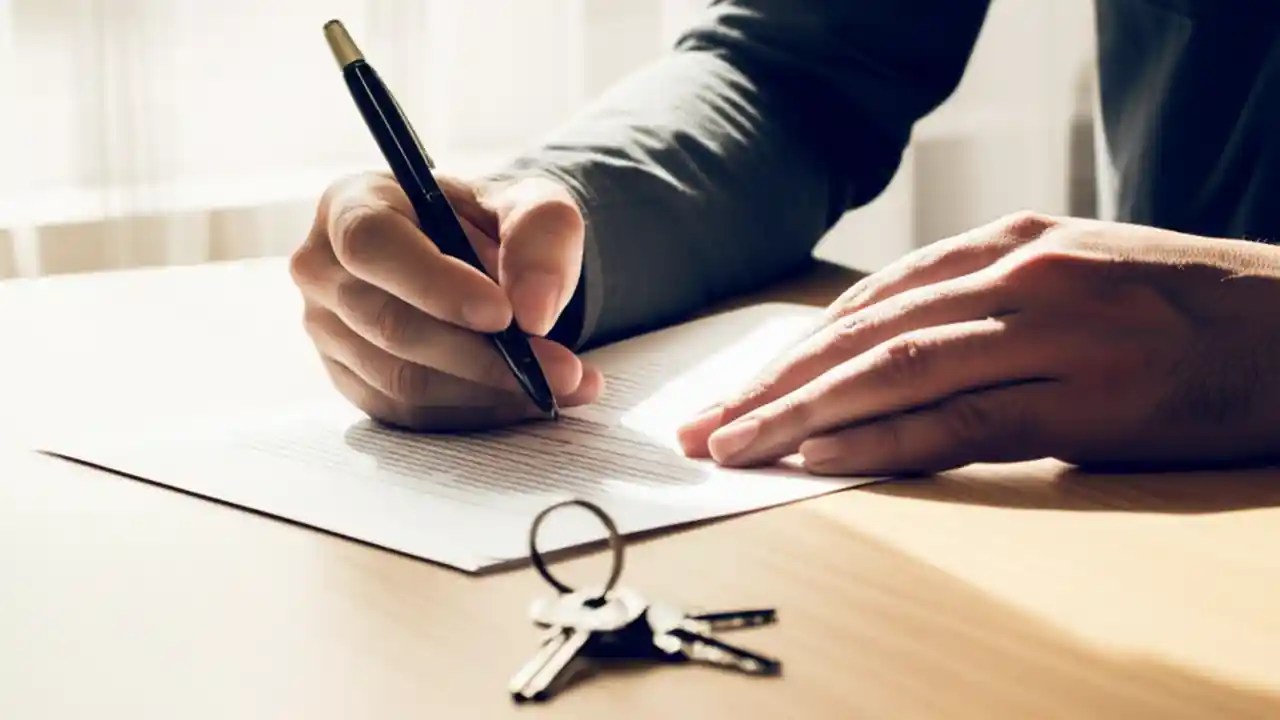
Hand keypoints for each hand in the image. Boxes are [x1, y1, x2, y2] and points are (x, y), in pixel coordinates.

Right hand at [290, 172, 602, 430]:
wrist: (477, 259)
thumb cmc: (491, 223)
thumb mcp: (531, 204)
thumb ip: (541, 237)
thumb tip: (533, 312)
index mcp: (351, 204)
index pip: (373, 245)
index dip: (435, 285)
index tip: (503, 315)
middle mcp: (324, 270)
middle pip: (392, 325)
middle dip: (485, 355)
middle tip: (562, 368)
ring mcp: (329, 333)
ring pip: (403, 380)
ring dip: (490, 392)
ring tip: (562, 384)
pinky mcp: (352, 382)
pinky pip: (411, 414)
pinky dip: (477, 413)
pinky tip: (528, 399)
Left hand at [678, 212, 1279, 473]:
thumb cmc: (1176, 311)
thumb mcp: (1069, 281)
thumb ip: (980, 305)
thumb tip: (882, 355)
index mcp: (1006, 246)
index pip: (868, 302)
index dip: (792, 352)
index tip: (735, 392)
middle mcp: (1017, 276)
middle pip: (864, 335)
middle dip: (772, 386)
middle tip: (705, 428)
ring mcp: (1054, 330)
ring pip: (897, 372)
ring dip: (804, 414)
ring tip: (737, 448)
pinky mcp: (1089, 395)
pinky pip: (964, 418)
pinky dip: (886, 438)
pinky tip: (821, 455)